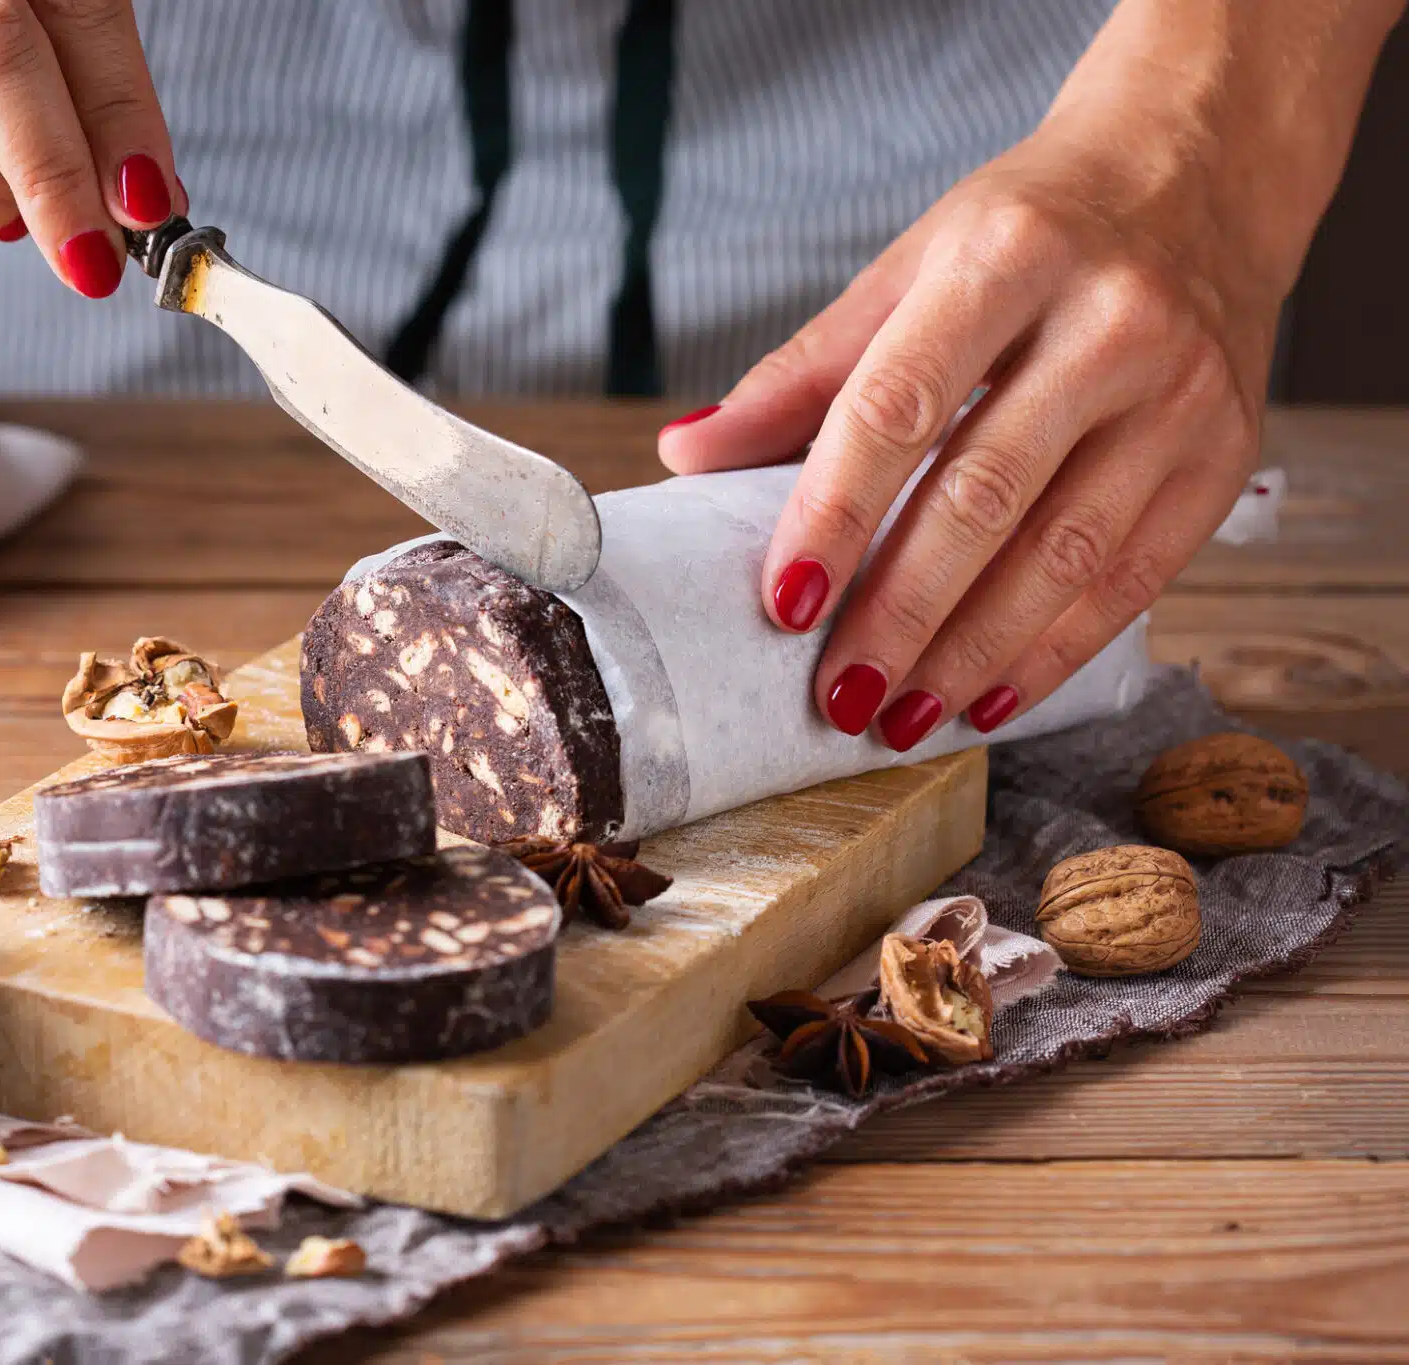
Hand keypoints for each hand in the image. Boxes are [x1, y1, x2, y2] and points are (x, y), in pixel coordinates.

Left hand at [656, 0, 1397, 750]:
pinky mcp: (1226, 453)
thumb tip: (686, 454)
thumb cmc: (1031, 229)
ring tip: (900, 718)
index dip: (834, 514)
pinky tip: (991, 698)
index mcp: (1007, 256)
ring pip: (1066, 554)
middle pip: (985, 496)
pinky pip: (1135, 578)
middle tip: (837, 696)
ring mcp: (1180, 392)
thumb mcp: (910, 266)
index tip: (784, 604)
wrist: (1199, 172)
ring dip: (973, 654)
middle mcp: (1109, 321)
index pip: (898, 406)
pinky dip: (1055, 652)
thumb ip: (802, 372)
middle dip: (902, 614)